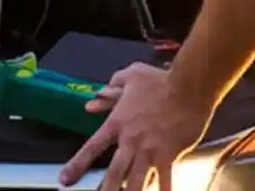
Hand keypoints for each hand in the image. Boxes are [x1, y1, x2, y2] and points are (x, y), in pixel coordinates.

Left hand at [60, 63, 212, 190]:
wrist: (189, 87)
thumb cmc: (161, 81)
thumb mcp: (133, 75)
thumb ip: (113, 86)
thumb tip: (96, 95)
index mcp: (118, 123)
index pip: (92, 148)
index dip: (76, 165)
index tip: (65, 180)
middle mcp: (130, 140)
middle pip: (112, 173)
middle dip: (103, 190)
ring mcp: (150, 150)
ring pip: (134, 181)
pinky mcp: (169, 155)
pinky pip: (163, 180)